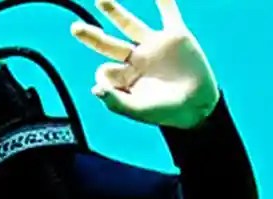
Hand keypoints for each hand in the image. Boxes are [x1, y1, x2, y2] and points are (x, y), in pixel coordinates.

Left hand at [72, 0, 219, 128]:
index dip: (104, 76)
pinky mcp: (175, 37)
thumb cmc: (166, 112)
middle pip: (108, 44)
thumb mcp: (138, 110)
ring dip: (115, 12)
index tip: (110, 85)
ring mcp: (154, 46)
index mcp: (124, 78)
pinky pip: (168, 14)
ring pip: (130, 25)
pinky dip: (164, 1)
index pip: (105, 71)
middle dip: (91, 36)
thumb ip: (116, 101)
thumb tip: (95, 88)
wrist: (198, 106)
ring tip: (100, 0)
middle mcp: (136, 59)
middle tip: (74, 28)